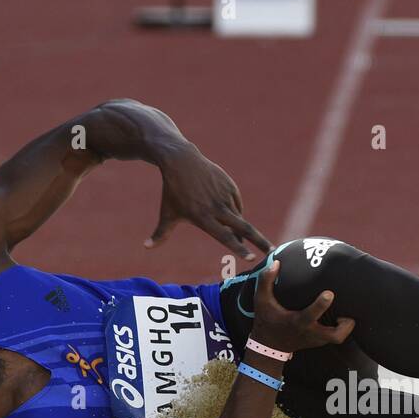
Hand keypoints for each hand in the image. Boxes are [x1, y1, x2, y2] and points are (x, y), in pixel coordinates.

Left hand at [145, 143, 272, 259]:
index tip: (251, 258)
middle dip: (259, 241)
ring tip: (225, 225)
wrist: (179, 159)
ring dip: (238, 226)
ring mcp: (225, 195)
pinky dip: (233, 210)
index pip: (224, 237)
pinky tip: (222, 207)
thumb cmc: (172, 191)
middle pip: (243, 227)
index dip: (238, 249)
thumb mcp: (167, 213)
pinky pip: (236, 203)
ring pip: (238, 216)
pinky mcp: (229, 186)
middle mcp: (217, 207)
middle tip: (272, 251)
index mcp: (203, 217)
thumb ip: (160, 233)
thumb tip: (146, 247)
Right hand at [249, 262, 355, 351]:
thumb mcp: (261, 301)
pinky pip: (336, 336)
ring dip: (347, 325)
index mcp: (297, 322)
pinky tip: (343, 312)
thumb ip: (266, 280)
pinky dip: (342, 326)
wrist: (269, 346)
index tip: (329, 293)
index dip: (321, 305)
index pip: (311, 315)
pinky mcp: (319, 342)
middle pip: (335, 335)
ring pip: (339, 337)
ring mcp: (316, 340)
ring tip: (347, 310)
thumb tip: (276, 262)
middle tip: (348, 310)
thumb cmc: (267, 319)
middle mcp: (309, 333)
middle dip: (346, 324)